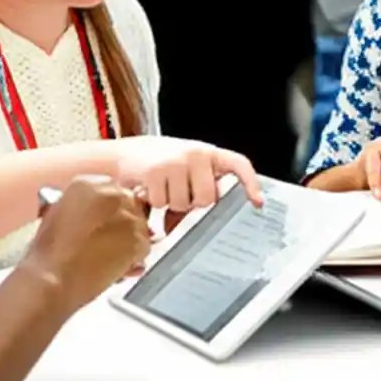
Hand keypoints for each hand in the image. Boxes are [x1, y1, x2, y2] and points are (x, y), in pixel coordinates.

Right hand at [20, 175, 150, 312]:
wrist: (53, 277)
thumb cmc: (49, 252)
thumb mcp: (57, 214)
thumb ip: (82, 204)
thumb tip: (95, 211)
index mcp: (87, 184)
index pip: (110, 189)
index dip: (109, 209)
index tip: (104, 220)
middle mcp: (111, 193)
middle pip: (128, 204)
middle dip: (122, 221)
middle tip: (108, 240)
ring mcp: (128, 215)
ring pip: (139, 225)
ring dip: (129, 240)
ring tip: (109, 255)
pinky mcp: (139, 239)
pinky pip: (143, 246)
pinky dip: (133, 258)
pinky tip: (115, 266)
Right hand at [104, 136, 262, 212]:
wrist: (122, 153)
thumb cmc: (157, 165)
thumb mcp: (181, 173)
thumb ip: (195, 193)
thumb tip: (200, 227)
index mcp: (207, 153)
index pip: (238, 164)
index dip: (251, 183)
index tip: (258, 202)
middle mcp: (195, 153)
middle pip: (208, 198)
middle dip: (192, 203)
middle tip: (177, 192)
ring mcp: (175, 161)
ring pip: (183, 203)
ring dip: (170, 203)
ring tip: (160, 187)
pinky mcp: (155, 171)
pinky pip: (163, 203)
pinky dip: (154, 201)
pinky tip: (147, 188)